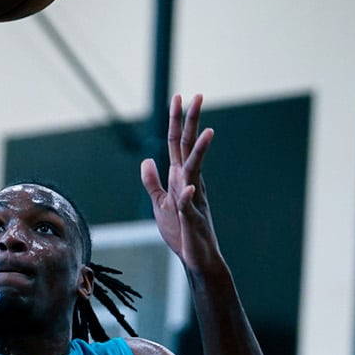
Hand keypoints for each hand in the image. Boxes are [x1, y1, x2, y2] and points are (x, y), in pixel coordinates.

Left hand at [140, 93, 223, 274]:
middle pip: (189, 148)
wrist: (197, 258)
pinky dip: (187, 198)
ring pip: (195, 171)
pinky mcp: (192, 221)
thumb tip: (147, 160)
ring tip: (207, 131)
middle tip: (197, 96)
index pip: (177, 144)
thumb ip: (153, 183)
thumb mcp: (161, 204)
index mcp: (181, 178)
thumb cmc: (181, 231)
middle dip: (191, 123)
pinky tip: (187, 188)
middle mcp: (190, 183)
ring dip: (200, 152)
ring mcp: (194, 200)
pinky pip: (189, 207)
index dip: (177, 121)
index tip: (179, 97)